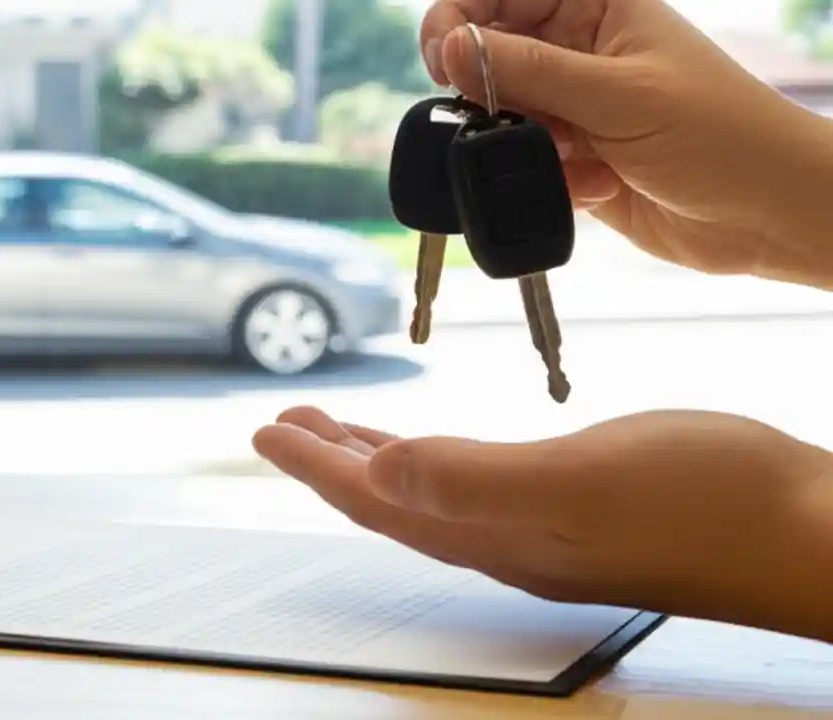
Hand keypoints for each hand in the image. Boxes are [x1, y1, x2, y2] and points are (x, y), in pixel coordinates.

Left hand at [253, 406, 832, 642]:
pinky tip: (446, 447)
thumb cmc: (708, 503)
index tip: (266, 429)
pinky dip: (439, 459)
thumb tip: (381, 471)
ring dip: (380, 458)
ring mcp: (545, 527)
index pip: (377, 499)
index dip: (315, 466)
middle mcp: (507, 537)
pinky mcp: (584, 510)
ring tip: (342, 429)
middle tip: (288, 421)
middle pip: (393, 498)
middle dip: (332, 459)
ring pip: (433, 492)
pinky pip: (477, 484)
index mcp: (493, 532)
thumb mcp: (578, 482)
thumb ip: (472, 480)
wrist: (809, 532)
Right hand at [421, 0, 832, 288]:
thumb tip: (452, 48)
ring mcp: (577, 110)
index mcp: (598, 9)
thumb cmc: (720, 135)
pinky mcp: (576, 163)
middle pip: (492, 55)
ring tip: (568, 154)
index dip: (462, 16)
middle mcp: (582, 54)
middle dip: (487, 90)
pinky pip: (526, 166)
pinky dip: (547, 181)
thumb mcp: (618, 94)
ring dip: (521, 143)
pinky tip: (593, 185)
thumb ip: (529, 71)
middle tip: (487, 113)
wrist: (767, 215)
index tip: (444, 54)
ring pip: (504, 117)